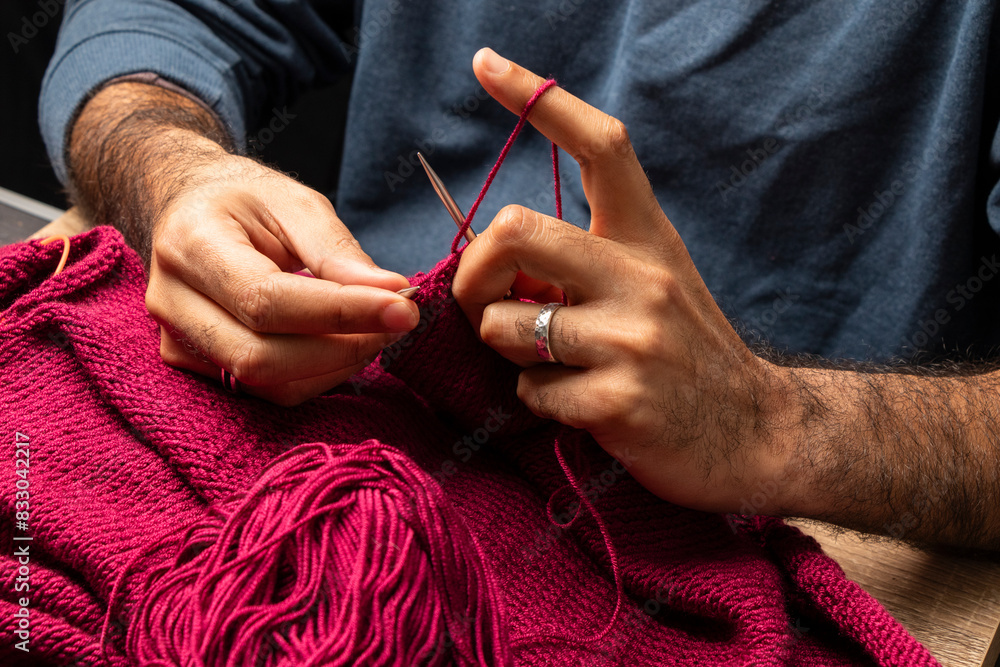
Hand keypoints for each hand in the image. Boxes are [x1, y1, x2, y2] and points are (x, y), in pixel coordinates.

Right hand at [145, 143, 418, 404]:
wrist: (189, 211)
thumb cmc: (244, 201)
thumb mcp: (294, 203)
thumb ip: (338, 250)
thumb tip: (391, 292)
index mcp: (191, 245)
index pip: (266, 300)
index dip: (340, 312)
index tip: (402, 306)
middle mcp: (173, 302)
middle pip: (261, 356)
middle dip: (344, 347)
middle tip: (398, 320)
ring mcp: (178, 343)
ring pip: (268, 384)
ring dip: (338, 365)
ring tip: (377, 329)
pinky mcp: (197, 368)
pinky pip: (267, 392)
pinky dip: (319, 374)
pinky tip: (346, 344)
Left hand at [454, 49, 792, 512]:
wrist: (756, 435)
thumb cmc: (687, 355)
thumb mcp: (654, 285)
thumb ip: (586, 260)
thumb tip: (500, 254)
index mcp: (648, 236)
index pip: (599, 144)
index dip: (539, 98)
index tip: (485, 63)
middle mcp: (642, 274)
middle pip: (514, 230)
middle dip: (475, 274)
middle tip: (490, 305)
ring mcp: (633, 337)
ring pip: (506, 325)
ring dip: (510, 351)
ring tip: (555, 365)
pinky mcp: (621, 399)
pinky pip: (531, 391)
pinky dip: (539, 403)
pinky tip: (582, 407)